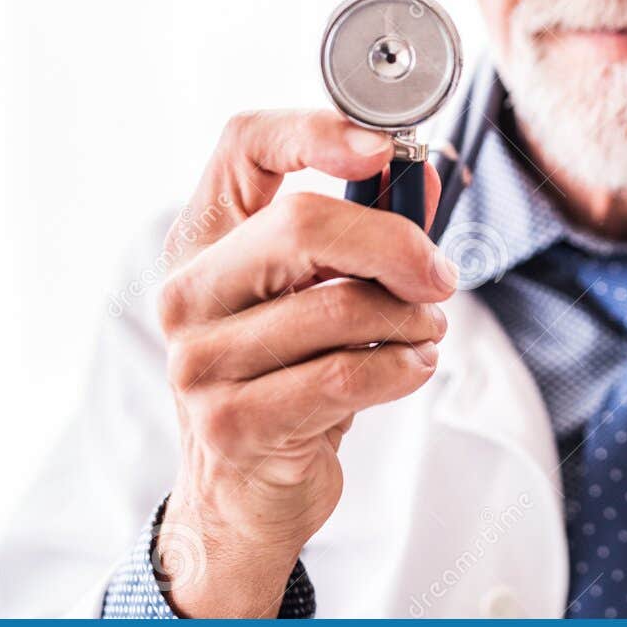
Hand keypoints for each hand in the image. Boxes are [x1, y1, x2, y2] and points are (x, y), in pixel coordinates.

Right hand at [153, 110, 456, 616]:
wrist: (244, 493)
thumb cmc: (290, 377)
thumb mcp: (320, 293)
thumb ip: (367, 231)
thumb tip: (424, 176)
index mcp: (203, 239)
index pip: (243, 146)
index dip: (316, 132)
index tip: (382, 149)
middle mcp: (187, 292)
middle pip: (303, 224)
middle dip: (396, 246)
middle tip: (438, 275)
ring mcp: (199, 360)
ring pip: (339, 306)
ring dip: (410, 319)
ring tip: (423, 331)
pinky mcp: (233, 422)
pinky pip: (346, 374)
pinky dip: (402, 367)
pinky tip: (412, 366)